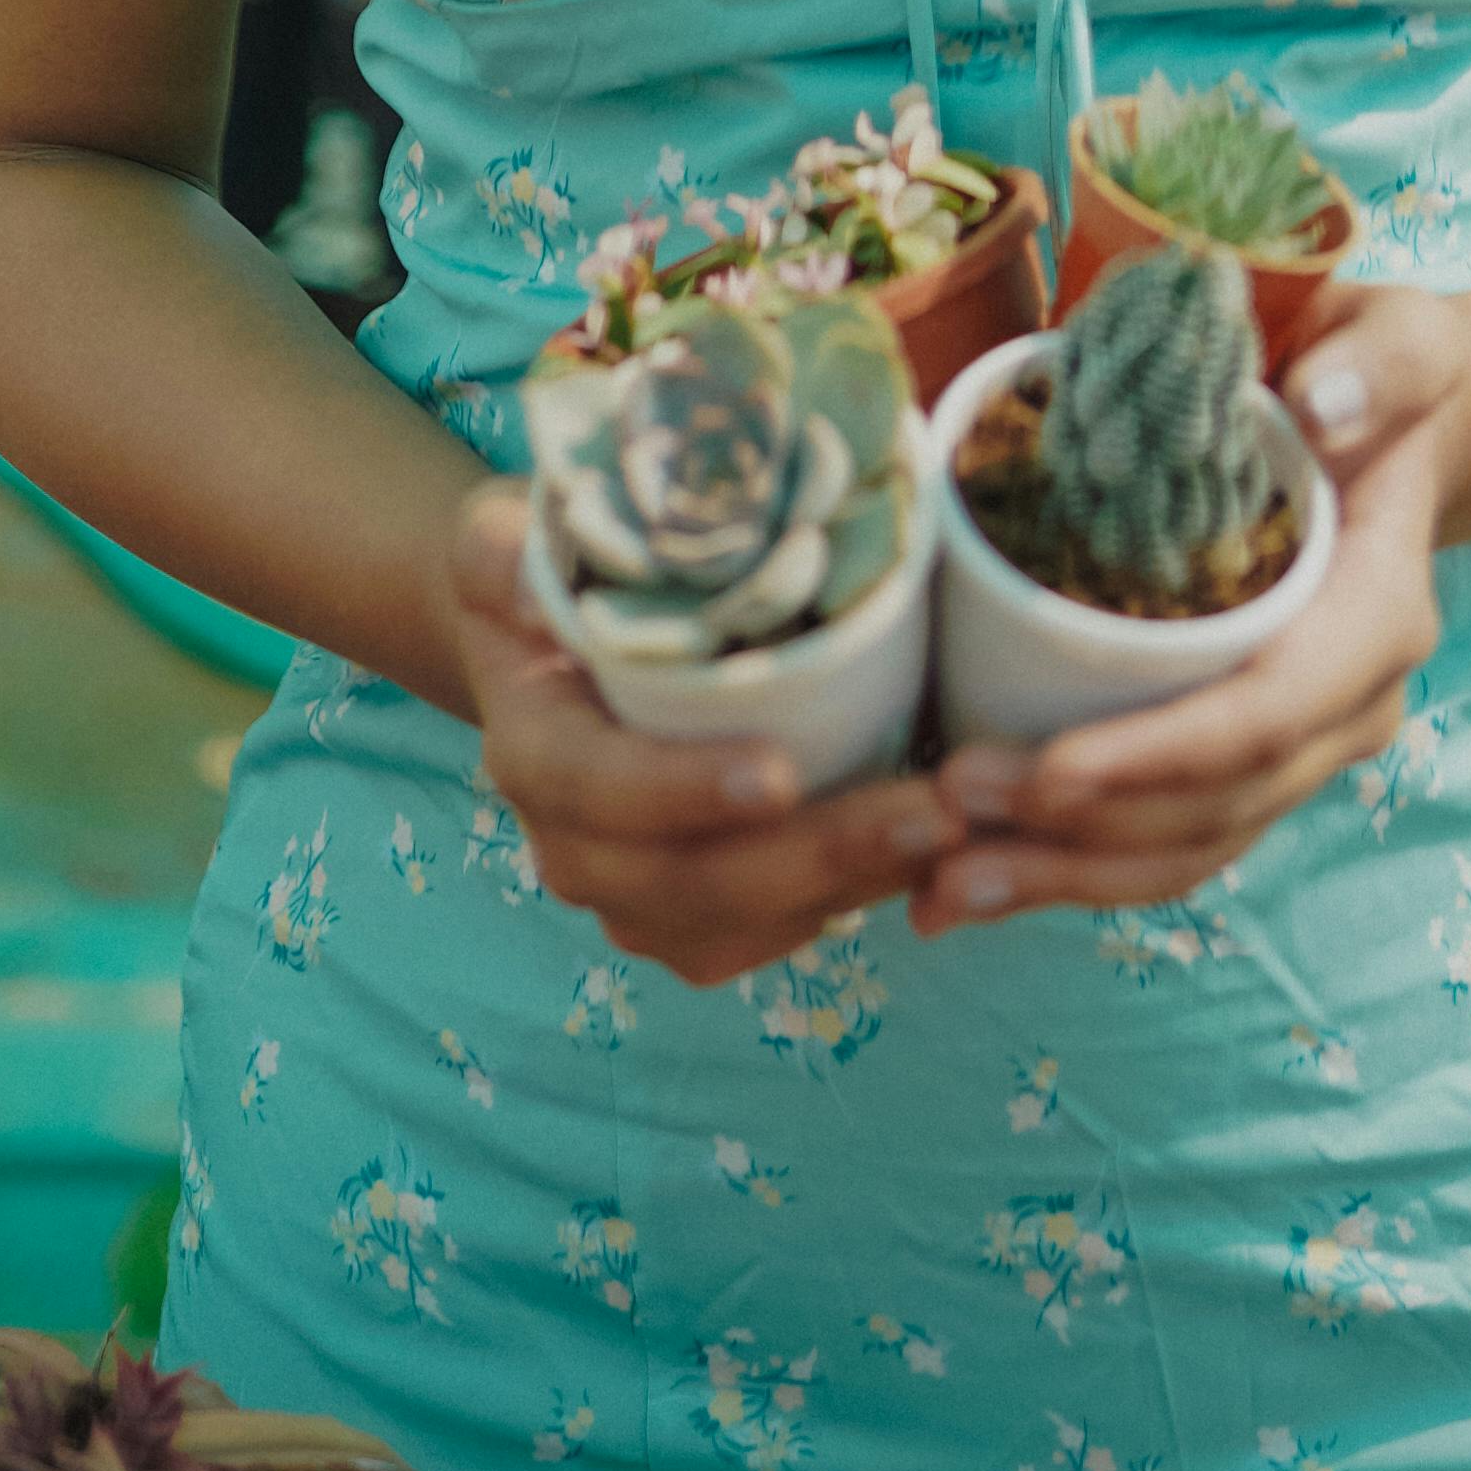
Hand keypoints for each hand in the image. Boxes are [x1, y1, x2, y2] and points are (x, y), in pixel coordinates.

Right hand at [442, 477, 967, 986]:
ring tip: (958, 832)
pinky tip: (936, 854)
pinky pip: (775, 933)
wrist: (555, 646)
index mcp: (533, 754)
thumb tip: (531, 583)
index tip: (781, 772)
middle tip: (932, 813)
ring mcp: (636, 897)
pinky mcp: (695, 919)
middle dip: (817, 855)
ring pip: (747, 922)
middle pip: (692, 880)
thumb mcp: (512, 537)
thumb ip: (511, 554)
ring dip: (855, 884)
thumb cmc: (555, 571)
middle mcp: (575, 848)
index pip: (599, 789)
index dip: (682, 790)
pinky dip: (856, 896)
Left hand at [907, 289, 1462, 935]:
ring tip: (938, 887)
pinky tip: (973, 879)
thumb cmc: (1373, 370)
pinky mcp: (1243, 756)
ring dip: (1065, 875)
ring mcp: (1299, 746)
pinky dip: (1074, 865)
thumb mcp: (1395, 341)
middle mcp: (1349, 706)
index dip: (1160, 755)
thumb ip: (1378, 365)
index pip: (1268, 714)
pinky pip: (1166, 835)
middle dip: (1083, 831)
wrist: (1387, 418)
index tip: (1047, 770)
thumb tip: (1321, 407)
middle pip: (1215, 808)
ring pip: (1186, 846)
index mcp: (1378, 616)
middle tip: (949, 810)